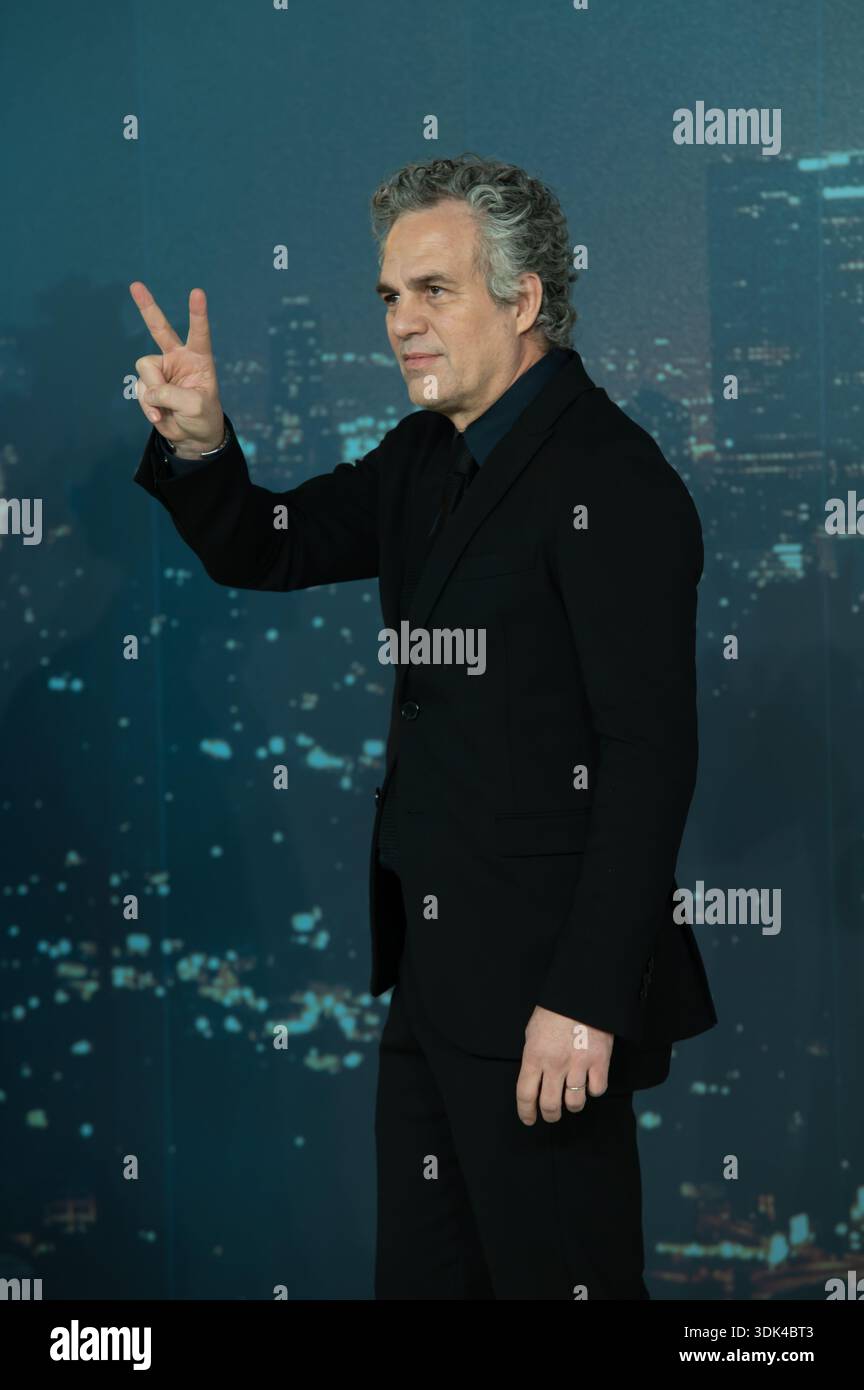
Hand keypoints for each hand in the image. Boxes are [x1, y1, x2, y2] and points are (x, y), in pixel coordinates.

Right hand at [129, 282, 224, 454]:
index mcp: (199, 357)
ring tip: (167, 409)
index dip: (197, 314)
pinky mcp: (148, 384)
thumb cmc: (202, 416)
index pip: (199, 332)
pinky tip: (159, 415)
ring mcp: (161, 370)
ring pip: (146, 371)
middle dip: (147, 307)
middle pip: (159, 328)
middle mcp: (178, 358)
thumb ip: (172, 395)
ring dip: (154, 393)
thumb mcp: (195, 407)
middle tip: (135, 285)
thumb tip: (149, 391)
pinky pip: (140, 390)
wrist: (192, 435)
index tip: (197, 292)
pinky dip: (148, 406)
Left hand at [516, 1006, 613, 1124]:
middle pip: (550, 1105)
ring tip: (572, 1100)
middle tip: (551, 1114)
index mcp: (534, 1056)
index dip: (526, 1112)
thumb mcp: (532, 1031)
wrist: (581, 994)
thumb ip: (533, 1056)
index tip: (528, 1119)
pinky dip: (593, 1090)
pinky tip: (590, 1082)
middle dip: (550, 1115)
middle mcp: (555, 1064)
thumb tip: (534, 1077)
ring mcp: (578, 1064)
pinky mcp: (599, 1061)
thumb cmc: (554, 1010)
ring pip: (575, 1103)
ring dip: (573, 1106)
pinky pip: (597, 1090)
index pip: (525, 1095)